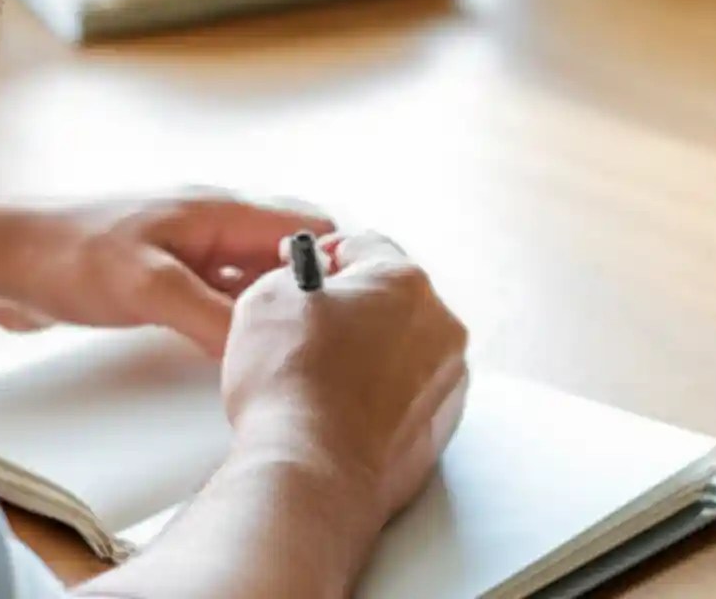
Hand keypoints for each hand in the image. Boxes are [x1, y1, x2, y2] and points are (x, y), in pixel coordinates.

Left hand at [0, 190, 333, 355]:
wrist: (0, 260)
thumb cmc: (67, 256)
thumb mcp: (149, 289)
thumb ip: (213, 318)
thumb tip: (269, 348)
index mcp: (217, 210)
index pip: (307, 227)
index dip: (342, 264)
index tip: (363, 311)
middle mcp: (210, 226)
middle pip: (285, 257)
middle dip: (313, 293)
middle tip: (340, 343)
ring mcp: (187, 253)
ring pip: (252, 282)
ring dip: (273, 312)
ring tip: (301, 354)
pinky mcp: (164, 281)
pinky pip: (219, 302)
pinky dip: (238, 325)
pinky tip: (243, 356)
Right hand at [222, 231, 468, 530]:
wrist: (311, 470)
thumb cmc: (289, 383)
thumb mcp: (265, 298)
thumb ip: (293, 274)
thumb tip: (304, 283)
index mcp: (404, 281)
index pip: (364, 245)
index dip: (324, 256)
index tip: (303, 272)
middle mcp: (440, 325)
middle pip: (391, 298)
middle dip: (352, 308)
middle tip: (306, 328)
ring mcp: (449, 380)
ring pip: (403, 347)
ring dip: (370, 352)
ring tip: (321, 376)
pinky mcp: (443, 427)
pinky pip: (409, 393)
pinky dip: (380, 395)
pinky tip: (341, 409)